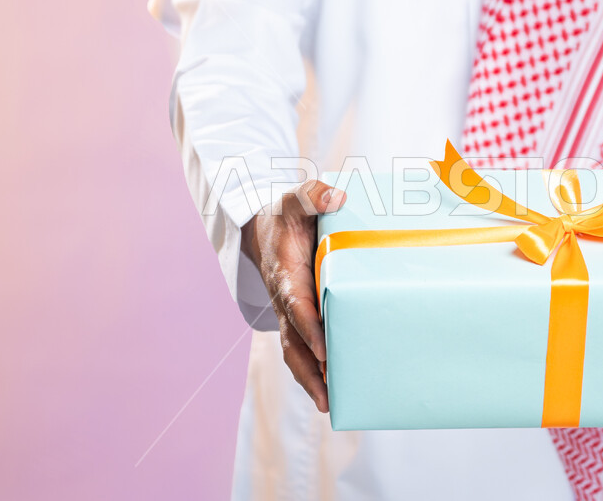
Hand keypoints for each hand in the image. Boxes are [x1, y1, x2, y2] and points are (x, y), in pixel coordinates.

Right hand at [241, 180, 345, 412]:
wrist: (265, 230)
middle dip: (309, 372)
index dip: (309, 328)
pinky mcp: (298, 320)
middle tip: (327, 399)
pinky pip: (304, 349)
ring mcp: (290, 314)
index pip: (296, 306)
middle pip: (293, 343)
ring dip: (312, 380)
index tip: (324, 350)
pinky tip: (333, 390)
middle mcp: (285, 301)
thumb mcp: (294, 200)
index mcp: (285, 276)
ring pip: (297, 353)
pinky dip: (315, 371)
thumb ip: (312, 196)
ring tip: (331, 406)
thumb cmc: (285, 217)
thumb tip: (337, 196)